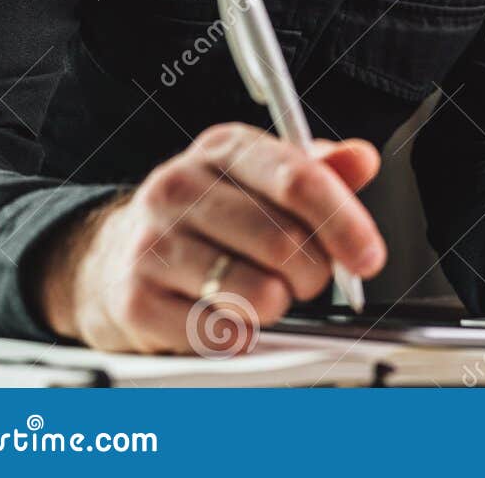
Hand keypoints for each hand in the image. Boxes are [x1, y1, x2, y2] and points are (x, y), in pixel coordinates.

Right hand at [34, 122, 386, 352]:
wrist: (115, 254)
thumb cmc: (208, 215)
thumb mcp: (264, 178)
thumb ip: (321, 171)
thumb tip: (363, 159)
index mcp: (225, 148)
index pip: (298, 180)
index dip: (345, 223)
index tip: (369, 258)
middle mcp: (180, 186)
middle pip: (284, 243)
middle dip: (313, 274)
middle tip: (304, 278)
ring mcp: (152, 242)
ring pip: (257, 293)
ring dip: (279, 305)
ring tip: (264, 293)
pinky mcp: (135, 298)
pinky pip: (219, 334)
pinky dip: (240, 335)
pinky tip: (229, 316)